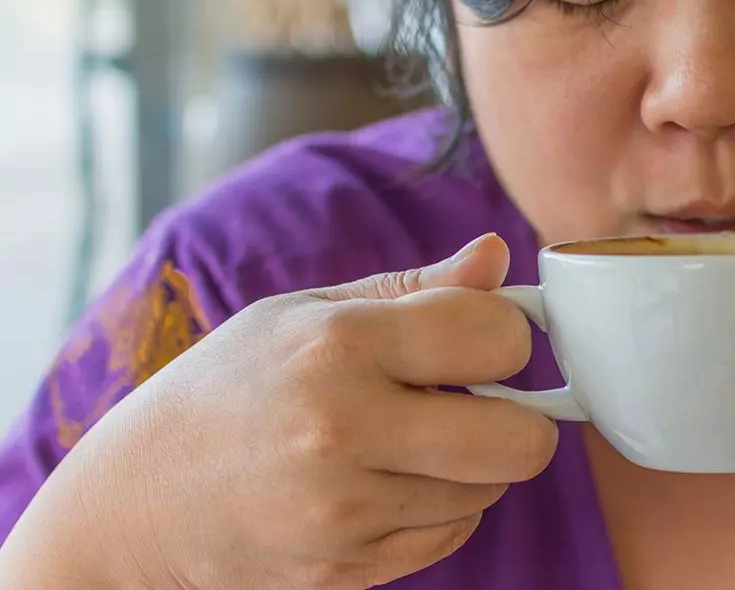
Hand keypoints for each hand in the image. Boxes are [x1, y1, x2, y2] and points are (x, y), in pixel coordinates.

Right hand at [0, 234, 556, 588]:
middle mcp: (343, 430)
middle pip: (523, 440)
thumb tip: (498, 255)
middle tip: (474, 401)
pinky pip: (451, 536)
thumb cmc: (228, 388)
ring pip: (491, 491)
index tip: (478, 339)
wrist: (132, 505)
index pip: (499, 336)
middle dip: (518, 417)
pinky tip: (384, 484)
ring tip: (405, 440)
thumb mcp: (305, 312)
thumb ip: (414, 287)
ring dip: (470, 464)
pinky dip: (438, 510)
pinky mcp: (344, 571)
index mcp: (338, 346)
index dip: (505, 334)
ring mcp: (343, 512)